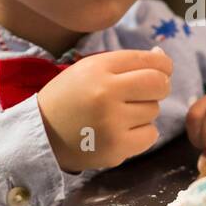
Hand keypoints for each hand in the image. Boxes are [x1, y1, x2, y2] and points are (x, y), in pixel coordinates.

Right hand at [37, 48, 172, 171]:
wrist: (41, 134)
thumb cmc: (70, 96)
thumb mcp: (90, 69)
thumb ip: (126, 62)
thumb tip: (162, 57)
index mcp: (98, 68)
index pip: (150, 62)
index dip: (163, 65)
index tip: (161, 70)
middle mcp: (106, 93)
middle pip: (159, 85)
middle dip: (158, 87)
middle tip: (143, 93)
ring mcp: (112, 123)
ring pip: (154, 110)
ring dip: (144, 111)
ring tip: (119, 114)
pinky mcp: (116, 148)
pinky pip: (151, 135)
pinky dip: (142, 133)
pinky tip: (122, 131)